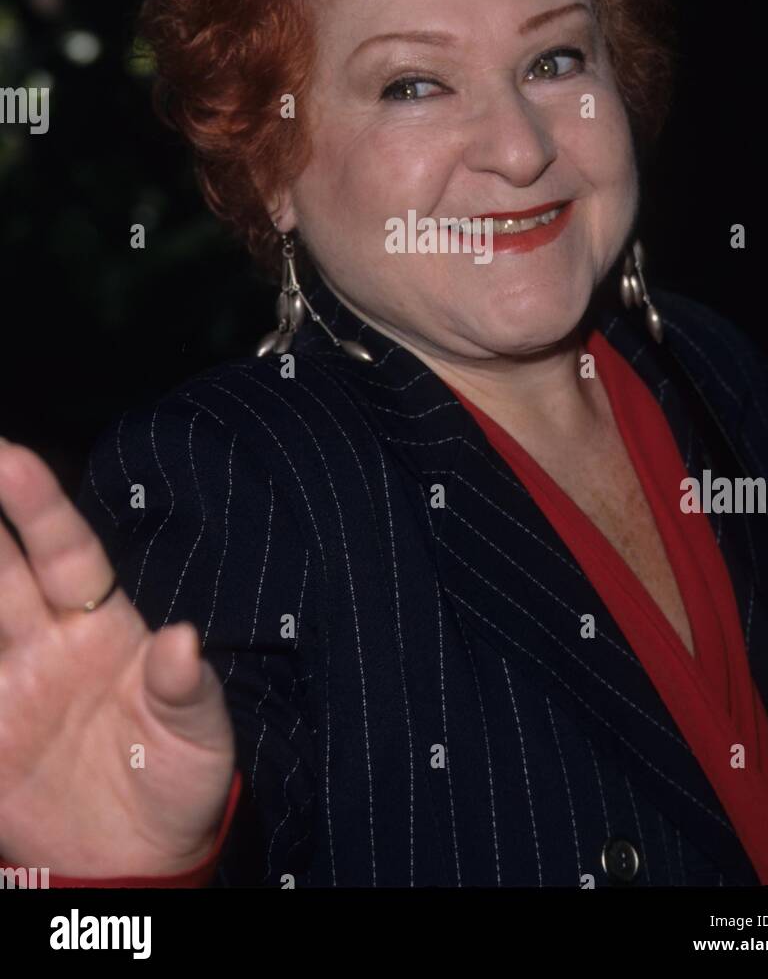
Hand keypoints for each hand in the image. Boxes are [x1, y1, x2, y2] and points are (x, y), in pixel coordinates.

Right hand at [0, 437, 235, 875]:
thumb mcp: (199, 739)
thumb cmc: (180, 781)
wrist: (137, 860)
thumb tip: (182, 640)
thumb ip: (187, 690)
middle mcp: (45, 643)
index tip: (7, 456)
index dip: (36, 504)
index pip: (66, 551)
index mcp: (103, 627)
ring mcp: (7, 686)